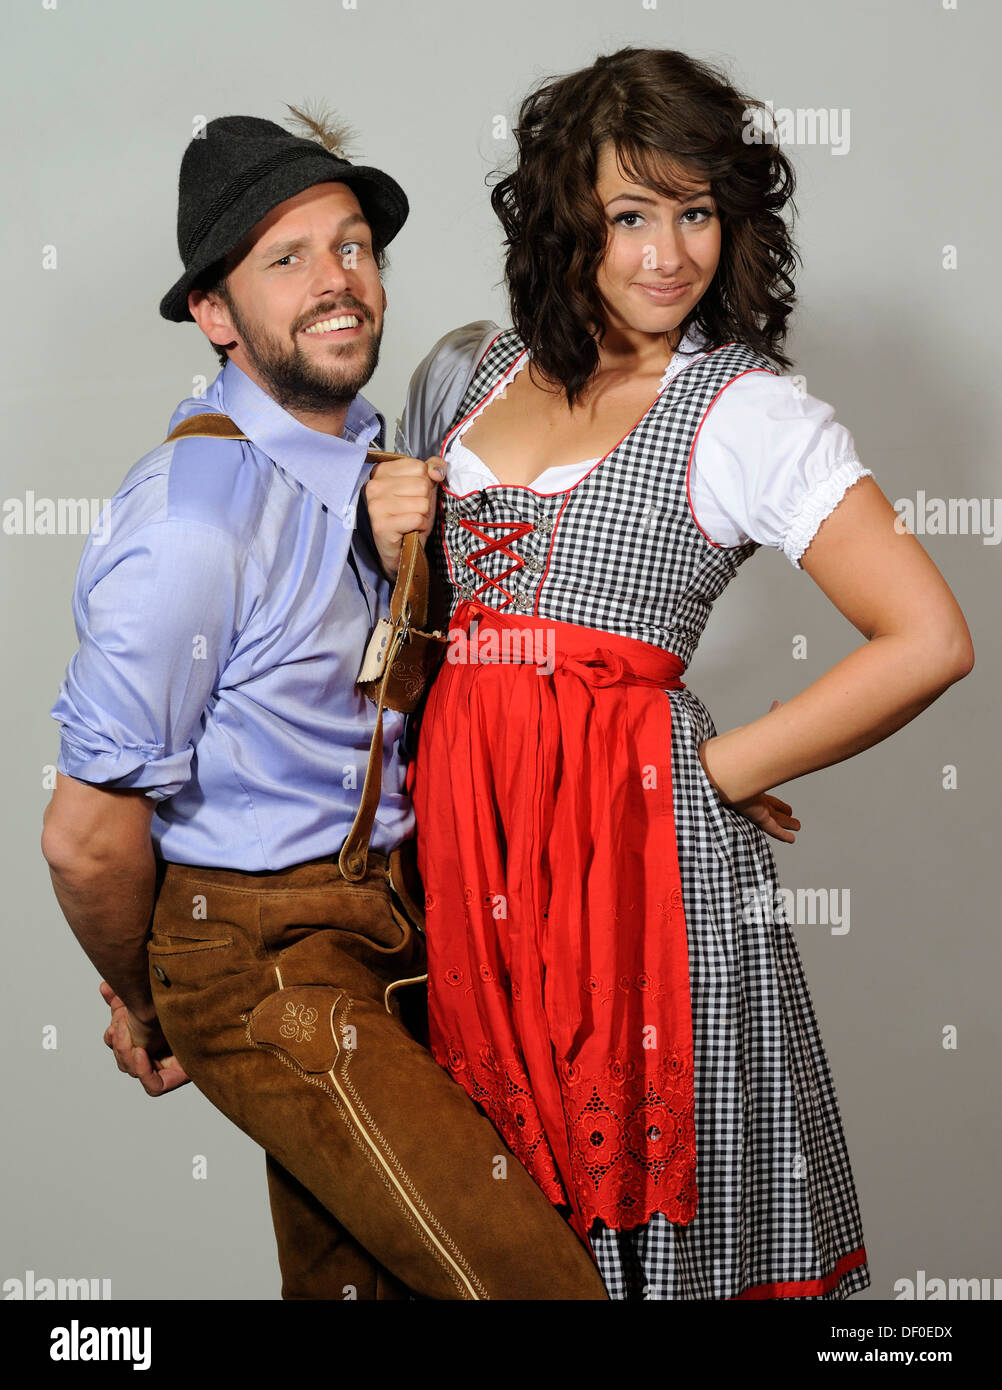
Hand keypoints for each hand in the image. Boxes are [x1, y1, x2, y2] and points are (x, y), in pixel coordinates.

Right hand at [99, 981, 190, 1095]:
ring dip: (125, 1052)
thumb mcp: (148, 996)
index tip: (114, 1020)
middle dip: (118, 1041)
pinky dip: (142, 1071)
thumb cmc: (180, 999)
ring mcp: (165, 1067)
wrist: (205, 997)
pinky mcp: (175, 1079)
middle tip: (120, 1025)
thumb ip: (126, 995)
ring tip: (128, 1032)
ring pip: (133, 1070)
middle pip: (125, 1059)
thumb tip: (105, 987)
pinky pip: (154, 1086)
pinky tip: (140, 1052)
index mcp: (149, 1035)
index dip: (115, 1036)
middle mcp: (157, 1052)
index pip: (122, 1043)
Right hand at [365, 454, 445, 578]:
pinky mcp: (381, 525)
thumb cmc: (410, 516)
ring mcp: (376, 506)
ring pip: (422, 502)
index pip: (419, 467)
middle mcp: (374, 486)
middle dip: (425, 501)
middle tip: (413, 511)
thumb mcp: (423, 487)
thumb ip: (432, 468)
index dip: (425, 483)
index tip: (413, 495)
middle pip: (422, 484)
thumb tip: (437, 471)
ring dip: (424, 515)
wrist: (400, 549)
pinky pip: (417, 519)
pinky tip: (411, 530)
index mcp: (381, 472)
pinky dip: (421, 526)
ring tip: (412, 521)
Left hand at [700, 701, 801, 844]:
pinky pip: (769, 827)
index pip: (766, 788)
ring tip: (795, 828)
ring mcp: (752, 805)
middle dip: (781, 812)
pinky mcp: (753, 813)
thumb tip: (779, 703)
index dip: (777, 796)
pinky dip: (781, 833)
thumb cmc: (730, 749)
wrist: (713, 766)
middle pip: (770, 805)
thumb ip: (769, 721)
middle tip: (792, 816)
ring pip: (772, 817)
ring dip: (784, 823)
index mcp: (750, 778)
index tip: (787, 803)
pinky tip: (790, 839)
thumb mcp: (754, 735)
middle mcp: (751, 793)